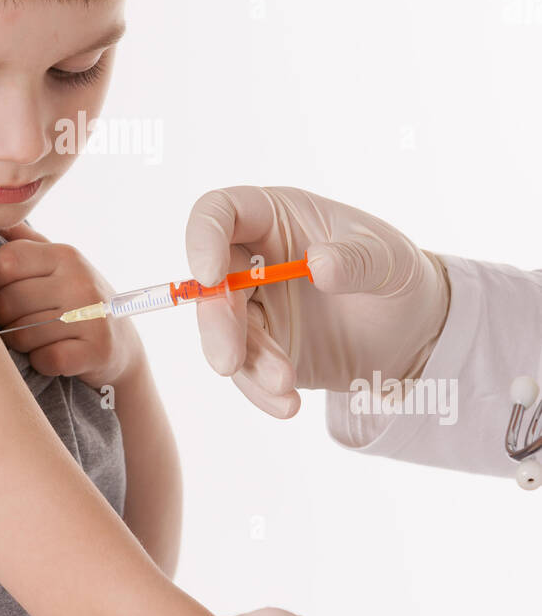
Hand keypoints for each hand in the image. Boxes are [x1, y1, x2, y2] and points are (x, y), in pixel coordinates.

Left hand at [0, 222, 140, 388]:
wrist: (121, 344)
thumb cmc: (74, 300)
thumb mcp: (55, 264)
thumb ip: (22, 242)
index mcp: (64, 254)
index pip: (5, 261)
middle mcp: (80, 280)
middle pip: (8, 302)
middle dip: (2, 319)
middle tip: (15, 323)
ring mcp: (92, 315)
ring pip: (22, 334)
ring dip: (20, 344)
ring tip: (34, 339)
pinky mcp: (97, 350)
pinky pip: (45, 359)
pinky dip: (40, 363)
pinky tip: (51, 356)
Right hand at [185, 185, 450, 417]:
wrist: (412, 331)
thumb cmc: (395, 272)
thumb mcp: (390, 258)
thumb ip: (357, 260)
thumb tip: (318, 265)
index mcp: (273, 217)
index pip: (219, 212)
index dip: (204, 237)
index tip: (210, 274)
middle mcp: (252, 259)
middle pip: (211, 283)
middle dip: (216, 323)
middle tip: (230, 360)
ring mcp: (254, 306)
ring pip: (223, 332)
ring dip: (246, 363)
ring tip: (284, 383)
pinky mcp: (263, 348)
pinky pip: (246, 370)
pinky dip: (260, 390)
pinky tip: (288, 403)